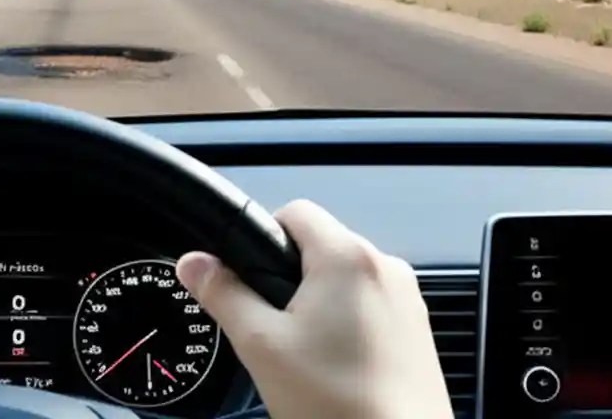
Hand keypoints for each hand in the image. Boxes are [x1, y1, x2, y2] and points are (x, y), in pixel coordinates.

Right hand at [176, 200, 451, 418]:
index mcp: (348, 258)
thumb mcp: (261, 345)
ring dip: (319, 303)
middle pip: (321, 246)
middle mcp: (385, 269)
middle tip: (274, 327)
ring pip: (345, 279)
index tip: (249, 276)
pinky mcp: (416, 330)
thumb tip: (194, 263)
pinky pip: (370, 306)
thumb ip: (223, 294)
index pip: (294, 211)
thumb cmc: (337, 404)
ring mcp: (407, 300)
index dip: (262, 236)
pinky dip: (347, 324)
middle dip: (290, 278)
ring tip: (306, 354)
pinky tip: (334, 365)